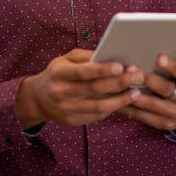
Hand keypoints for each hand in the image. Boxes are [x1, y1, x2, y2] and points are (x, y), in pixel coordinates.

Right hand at [15, 48, 143, 128]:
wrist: (38, 99)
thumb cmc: (58, 73)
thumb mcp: (66, 59)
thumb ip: (87, 56)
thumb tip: (111, 54)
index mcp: (59, 73)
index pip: (82, 72)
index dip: (102, 69)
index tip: (120, 66)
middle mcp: (61, 92)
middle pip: (93, 89)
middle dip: (118, 83)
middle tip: (137, 77)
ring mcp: (66, 109)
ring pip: (98, 106)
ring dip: (120, 100)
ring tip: (136, 92)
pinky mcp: (72, 121)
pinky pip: (96, 116)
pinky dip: (112, 108)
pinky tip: (124, 101)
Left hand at [117, 55, 175, 132]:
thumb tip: (157, 43)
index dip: (173, 66)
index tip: (159, 58)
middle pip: (167, 90)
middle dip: (148, 80)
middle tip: (132, 69)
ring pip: (154, 106)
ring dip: (136, 96)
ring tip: (121, 86)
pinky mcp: (166, 125)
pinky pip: (146, 118)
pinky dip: (132, 109)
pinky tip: (119, 101)